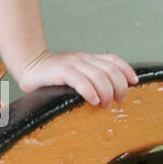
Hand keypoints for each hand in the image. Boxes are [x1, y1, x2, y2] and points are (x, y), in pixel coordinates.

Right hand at [17, 51, 138, 106]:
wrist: (28, 66)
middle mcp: (83, 59)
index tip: (134, 82)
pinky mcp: (61, 71)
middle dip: (119, 86)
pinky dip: (90, 91)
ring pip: (99, 75)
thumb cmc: (51, 77)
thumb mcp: (75, 75)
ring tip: (105, 104)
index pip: (113, 60)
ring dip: (107, 92)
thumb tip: (109, 96)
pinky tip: (93, 101)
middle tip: (118, 101)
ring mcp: (72, 64)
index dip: (126, 70)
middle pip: (110, 69)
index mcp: (88, 59)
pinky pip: (80, 80)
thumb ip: (89, 80)